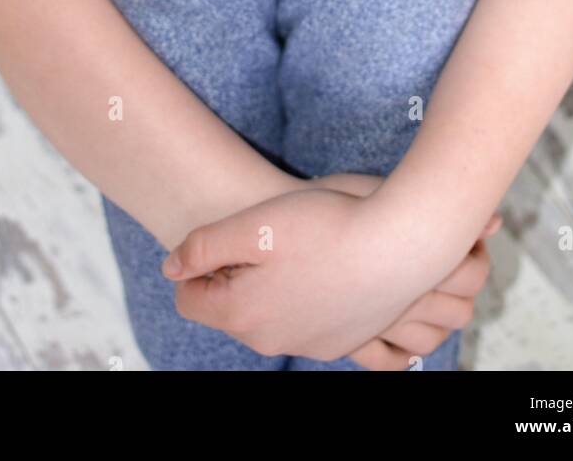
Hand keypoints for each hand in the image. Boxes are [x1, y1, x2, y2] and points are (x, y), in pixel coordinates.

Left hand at [162, 186, 488, 362]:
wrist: (400, 246)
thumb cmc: (325, 229)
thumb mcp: (253, 226)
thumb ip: (202, 247)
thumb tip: (172, 268)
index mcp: (241, 314)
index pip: (188, 298)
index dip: (199, 264)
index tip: (226, 238)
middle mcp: (271, 340)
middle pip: (229, 309)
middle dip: (236, 275)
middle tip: (266, 238)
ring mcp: (311, 345)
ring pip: (269, 315)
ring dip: (272, 286)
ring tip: (299, 248)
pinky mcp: (344, 342)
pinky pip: (307, 322)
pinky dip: (307, 297)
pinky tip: (326, 266)